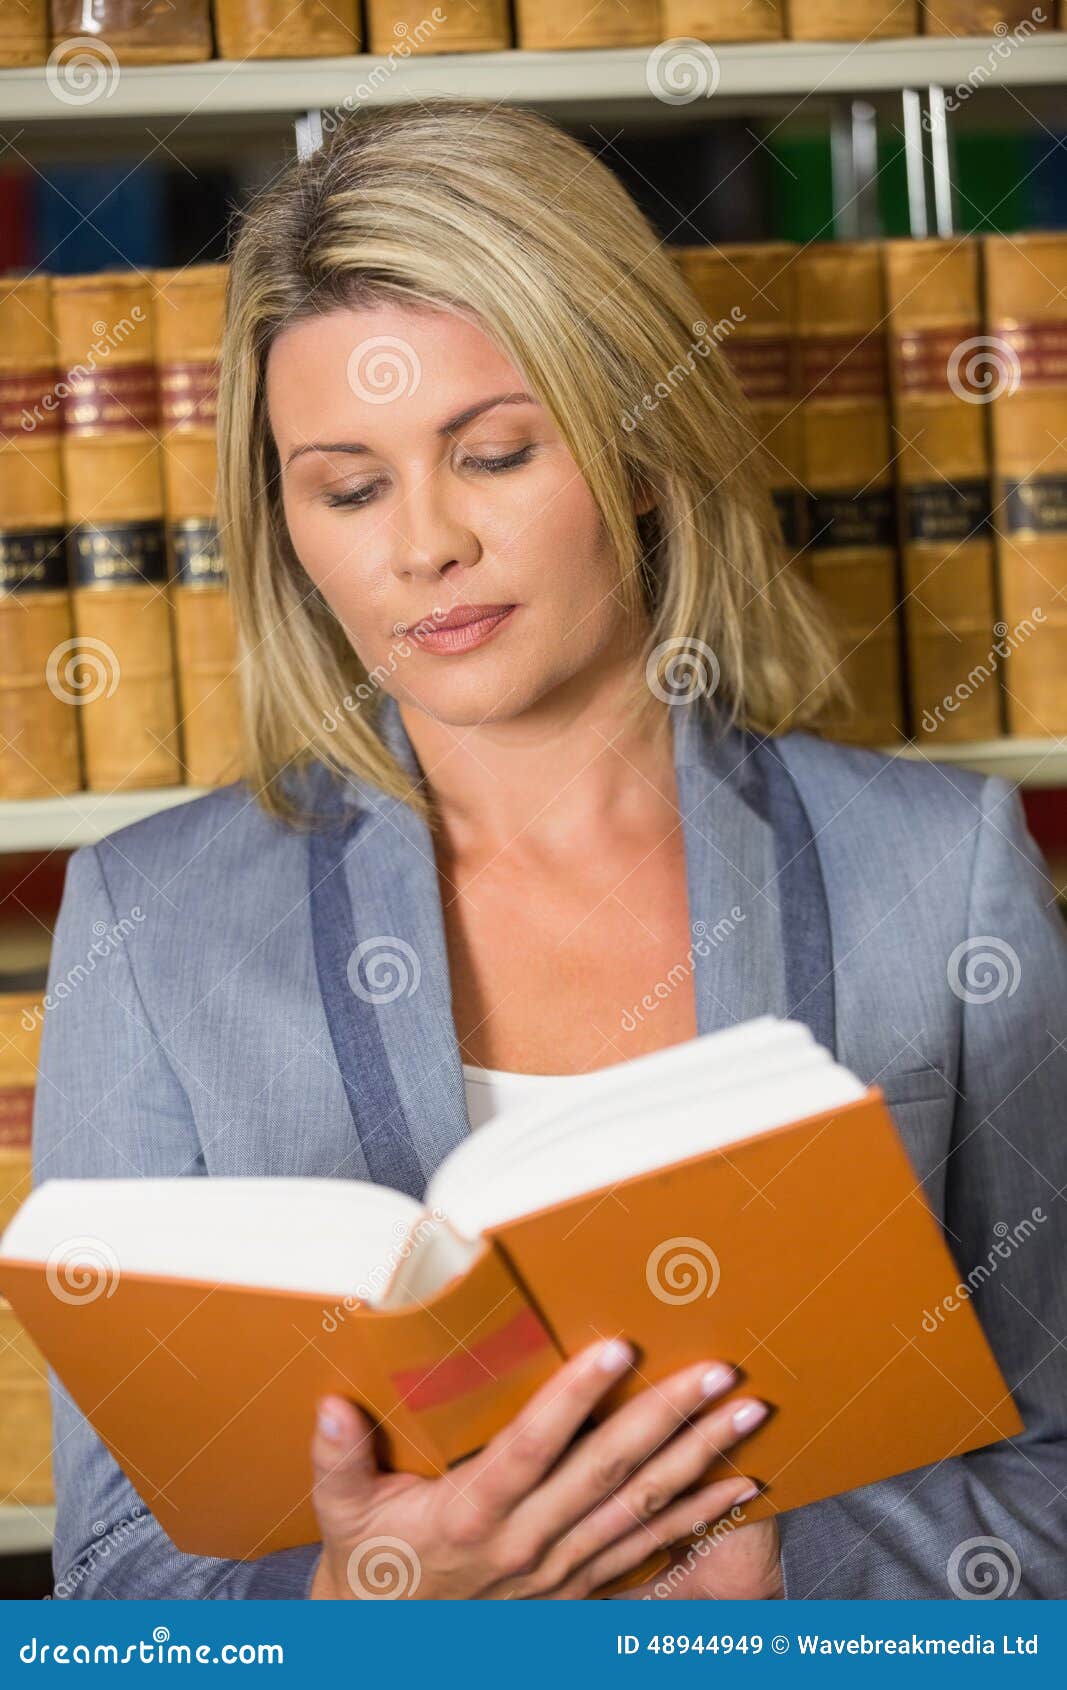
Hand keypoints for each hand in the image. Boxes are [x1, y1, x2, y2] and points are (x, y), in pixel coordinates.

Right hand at [308, 1338, 769, 1598]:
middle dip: (665, 1418)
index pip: (531, 1448)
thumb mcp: (343, 1514)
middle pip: (607, 1473)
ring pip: (642, 1507)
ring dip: (699, 1459)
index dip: (573, 1398)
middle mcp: (528, 1543)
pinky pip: (653, 1548)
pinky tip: (742, 1484)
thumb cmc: (373, 1565)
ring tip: (745, 1413)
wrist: (396, 1646)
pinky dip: (702, 1516)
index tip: (615, 1349)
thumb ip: (338, 1460)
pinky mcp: (585, 1587)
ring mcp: (564, 1570)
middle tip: (714, 1371)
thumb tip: (330, 1407)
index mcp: (473, 1515)